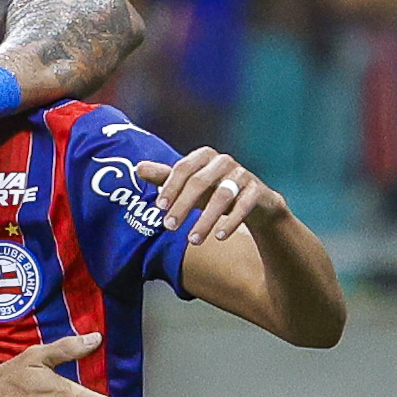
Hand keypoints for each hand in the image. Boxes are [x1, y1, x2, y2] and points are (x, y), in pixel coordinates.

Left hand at [141, 147, 287, 247]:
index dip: (170, 187)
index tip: (159, 207)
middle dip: (183, 205)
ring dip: (206, 220)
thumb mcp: (190, 185)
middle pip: (200, 182)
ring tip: (193, 240)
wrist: (255, 201)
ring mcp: (243, 175)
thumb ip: (166, 177)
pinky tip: (219, 237)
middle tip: (169, 227)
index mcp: (205, 156)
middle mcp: (224, 162)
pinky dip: (231, 222)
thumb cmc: (215, 191)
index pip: (183, 168)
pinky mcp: (258, 191)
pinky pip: (244, 206)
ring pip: (222, 196)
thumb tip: (138, 167)